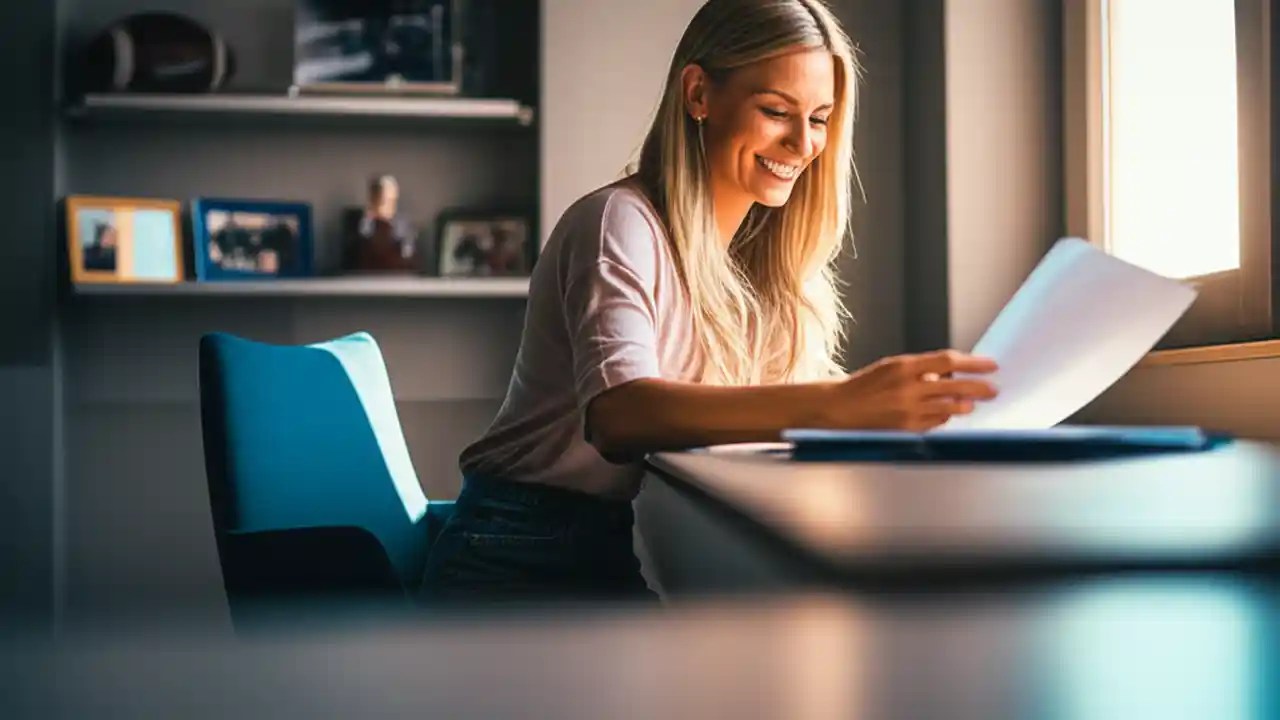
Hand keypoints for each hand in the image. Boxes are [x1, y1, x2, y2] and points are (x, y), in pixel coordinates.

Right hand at [824, 350, 998, 431]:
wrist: (840, 408)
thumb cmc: (867, 385)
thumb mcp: (892, 367)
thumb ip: (922, 369)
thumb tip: (954, 371)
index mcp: (904, 366)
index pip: (948, 361)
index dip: (974, 363)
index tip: (991, 364)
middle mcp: (908, 388)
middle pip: (956, 386)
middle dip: (980, 387)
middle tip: (994, 389)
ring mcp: (908, 410)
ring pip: (950, 407)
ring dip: (966, 405)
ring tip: (974, 403)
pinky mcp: (907, 429)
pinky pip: (937, 422)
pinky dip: (945, 416)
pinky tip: (948, 413)